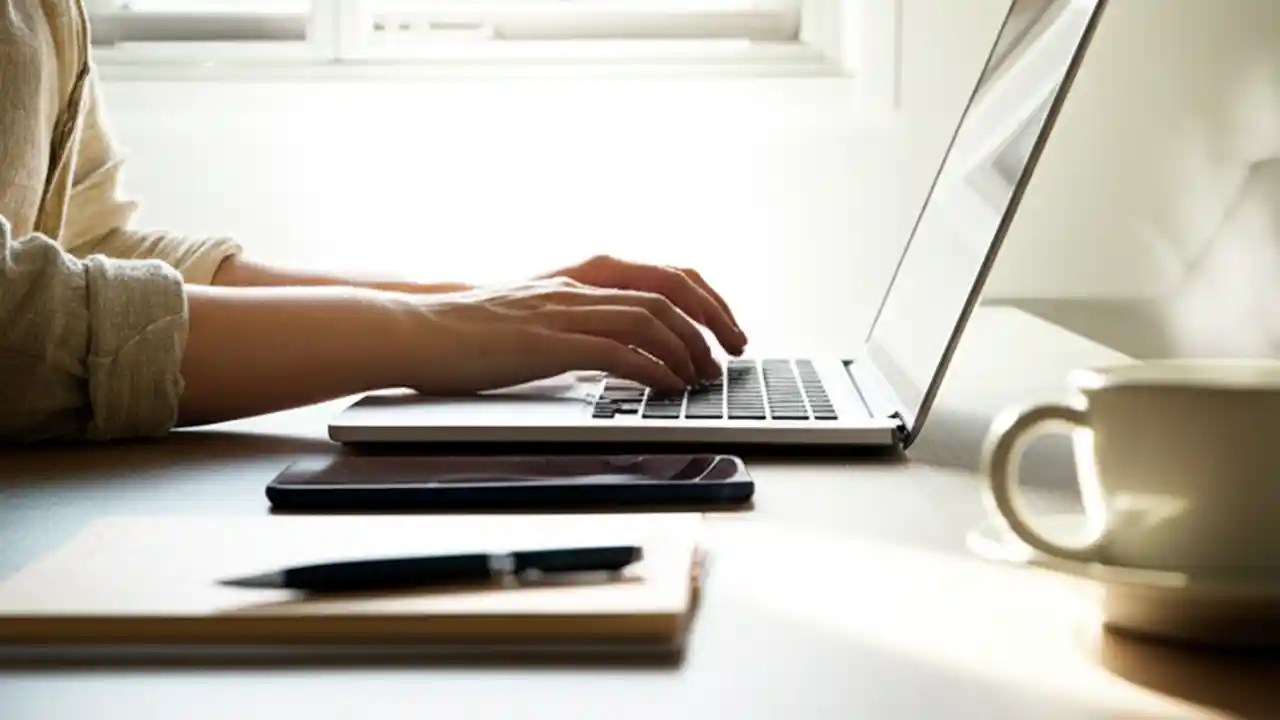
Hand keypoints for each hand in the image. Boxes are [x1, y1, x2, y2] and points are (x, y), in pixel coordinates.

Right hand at [397, 277, 722, 394]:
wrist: (420, 330)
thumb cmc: (477, 329)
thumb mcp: (542, 311)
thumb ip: (585, 316)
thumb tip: (633, 344)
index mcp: (583, 273)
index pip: (667, 273)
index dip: (708, 299)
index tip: (729, 329)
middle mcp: (580, 284)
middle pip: (669, 289)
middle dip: (712, 321)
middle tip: (733, 354)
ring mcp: (563, 311)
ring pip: (649, 318)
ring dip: (687, 349)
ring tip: (703, 377)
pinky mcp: (546, 343)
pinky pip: (615, 351)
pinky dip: (651, 369)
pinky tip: (667, 387)